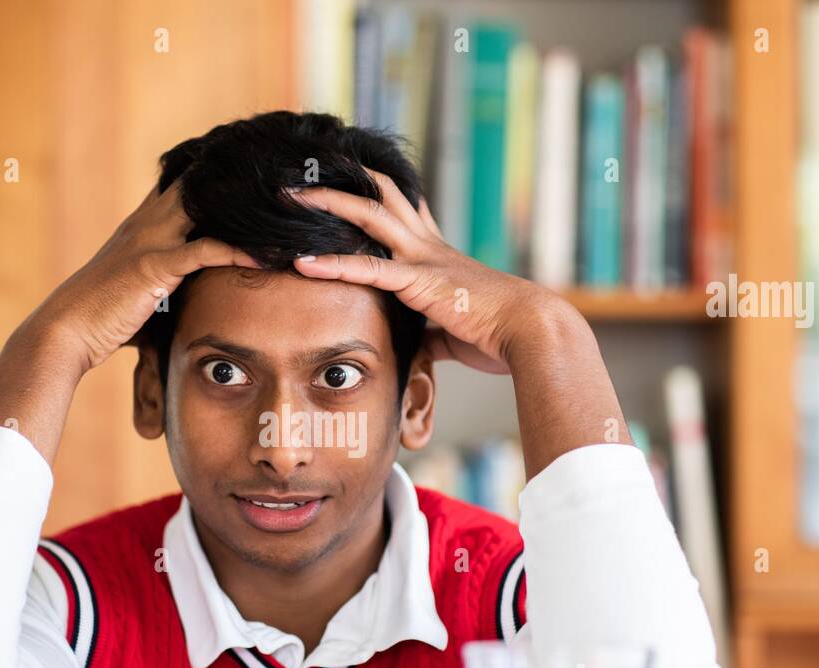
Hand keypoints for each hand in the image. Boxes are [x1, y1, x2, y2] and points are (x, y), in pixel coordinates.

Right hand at [32, 180, 258, 370]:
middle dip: (236, 178)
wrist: (66, 330)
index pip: (182, 184)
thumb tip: (188, 300)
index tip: (251, 174)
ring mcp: (149, 241)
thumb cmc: (101, 318)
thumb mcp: (137, 290)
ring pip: (203, 207)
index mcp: (141, 225)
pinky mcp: (153, 266)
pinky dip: (235, 252)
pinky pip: (203, 251)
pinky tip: (263, 257)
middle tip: (280, 180)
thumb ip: (164, 283)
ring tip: (284, 209)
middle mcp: (146, 223)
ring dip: (244, 209)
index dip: (214, 176)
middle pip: (196, 183)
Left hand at [287, 170, 579, 373]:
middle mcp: (426, 245)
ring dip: (327, 204)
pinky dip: (333, 266)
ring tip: (289, 197)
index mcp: (435, 254)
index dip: (370, 189)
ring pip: (368, 215)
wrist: (529, 330)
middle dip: (340, 180)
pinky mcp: (419, 282)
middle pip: (378, 195)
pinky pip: (368, 270)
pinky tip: (302, 262)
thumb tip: (418, 343)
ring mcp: (422, 258)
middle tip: (302, 173)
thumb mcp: (452, 328)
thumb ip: (427, 328)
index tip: (341, 175)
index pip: (398, 208)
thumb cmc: (498, 332)